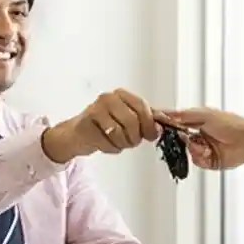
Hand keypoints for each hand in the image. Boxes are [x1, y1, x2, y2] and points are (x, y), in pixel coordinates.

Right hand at [42, 89, 161, 162]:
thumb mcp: (128, 119)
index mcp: (122, 94)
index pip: (143, 107)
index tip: (152, 135)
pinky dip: (110, 148)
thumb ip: (148, 119)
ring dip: (122, 144)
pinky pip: (107, 142)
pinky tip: (105, 144)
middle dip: (135, 137)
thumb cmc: (105, 126)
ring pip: (120, 134)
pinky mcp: (86, 124)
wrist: (76, 134)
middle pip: (133, 121)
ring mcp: (95, 109)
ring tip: (117, 142)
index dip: (150, 124)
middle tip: (131, 141)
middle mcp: (108, 98)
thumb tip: (168, 122)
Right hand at [165, 108, 243, 188]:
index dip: (169, 126)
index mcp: (198, 121)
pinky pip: (197, 162)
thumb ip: (185, 115)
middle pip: (180, 140)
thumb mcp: (205, 115)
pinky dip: (202, 158)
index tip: (159, 127)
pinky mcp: (210, 161)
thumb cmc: (232, 125)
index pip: (178, 123)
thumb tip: (168, 114)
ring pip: (188, 152)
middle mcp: (200, 135)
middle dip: (184, 141)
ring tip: (206, 147)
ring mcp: (205, 148)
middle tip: (189, 139)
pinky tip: (210, 153)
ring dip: (196, 150)